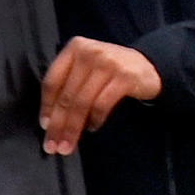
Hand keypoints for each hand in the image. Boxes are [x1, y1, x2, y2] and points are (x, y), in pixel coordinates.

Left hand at [39, 38, 160, 153]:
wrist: (149, 66)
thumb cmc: (109, 71)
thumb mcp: (86, 68)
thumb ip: (67, 84)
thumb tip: (49, 121)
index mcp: (75, 47)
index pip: (52, 81)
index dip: (46, 107)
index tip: (45, 127)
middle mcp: (90, 52)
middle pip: (66, 95)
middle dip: (58, 125)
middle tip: (53, 146)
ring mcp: (108, 63)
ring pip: (82, 102)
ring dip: (73, 128)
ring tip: (69, 144)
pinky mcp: (125, 77)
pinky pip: (102, 104)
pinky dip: (95, 119)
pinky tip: (92, 128)